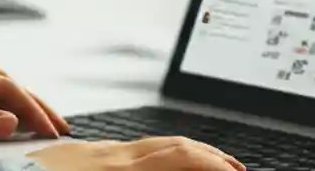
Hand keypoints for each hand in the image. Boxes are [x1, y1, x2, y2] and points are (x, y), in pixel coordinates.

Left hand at [29, 137, 244, 170]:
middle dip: (209, 157)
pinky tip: (157, 167)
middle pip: (171, 146)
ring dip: (186, 155)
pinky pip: (128, 152)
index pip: (178, 158)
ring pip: (150, 146)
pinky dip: (157, 158)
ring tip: (209, 166)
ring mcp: (90, 155)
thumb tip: (165, 164)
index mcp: (109, 169)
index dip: (213, 165)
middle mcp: (103, 157)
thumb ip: (133, 168)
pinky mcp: (77, 160)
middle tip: (237, 170)